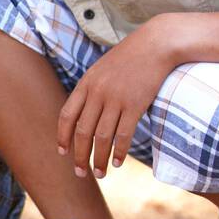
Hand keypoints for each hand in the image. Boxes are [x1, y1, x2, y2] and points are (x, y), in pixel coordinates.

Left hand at [57, 18, 178, 179]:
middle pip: (82, 131)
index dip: (62, 137)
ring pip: (101, 137)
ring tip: (100, 174)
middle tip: (80, 174)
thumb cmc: (129, 58)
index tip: (62, 153)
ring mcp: (116, 99)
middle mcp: (97, 92)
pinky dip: (119, 152)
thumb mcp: (102, 69)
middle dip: (79, 156)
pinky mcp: (135, 104)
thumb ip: (91, 89)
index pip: (66, 116)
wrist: (156, 44)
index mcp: (86, 84)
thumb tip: (83, 114)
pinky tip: (117, 163)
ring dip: (99, 159)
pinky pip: (123, 134)